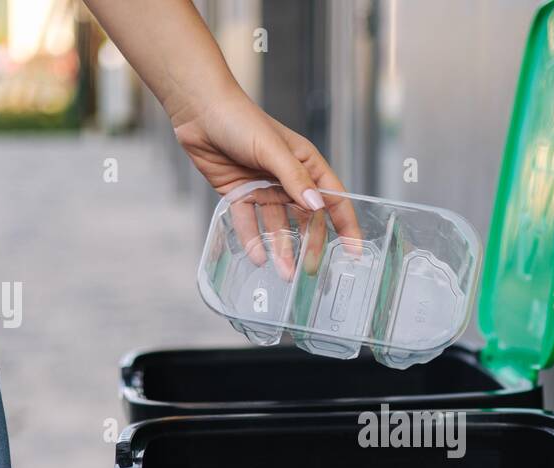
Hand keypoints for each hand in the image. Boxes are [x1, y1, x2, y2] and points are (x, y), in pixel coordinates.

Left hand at [173, 93, 360, 276]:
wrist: (198, 110)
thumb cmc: (240, 119)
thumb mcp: (272, 148)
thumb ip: (295, 179)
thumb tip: (317, 206)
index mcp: (306, 164)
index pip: (334, 198)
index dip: (346, 224)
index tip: (354, 250)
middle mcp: (288, 179)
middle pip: (307, 218)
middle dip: (311, 244)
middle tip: (311, 270)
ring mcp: (264, 188)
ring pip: (278, 225)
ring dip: (281, 247)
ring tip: (284, 272)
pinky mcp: (240, 193)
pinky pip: (249, 222)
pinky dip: (253, 239)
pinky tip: (257, 256)